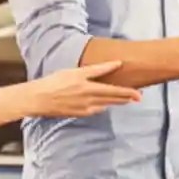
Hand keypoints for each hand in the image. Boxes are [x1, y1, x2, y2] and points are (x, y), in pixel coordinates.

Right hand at [24, 61, 139, 116]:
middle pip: (113, 98)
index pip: (113, 89)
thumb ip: (95, 70)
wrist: (39, 99)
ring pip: (106, 105)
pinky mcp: (80, 113)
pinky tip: (106, 104)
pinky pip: (96, 110)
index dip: (127, 90)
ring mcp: (85, 108)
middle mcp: (89, 99)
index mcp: (88, 87)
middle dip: (127, 97)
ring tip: (129, 99)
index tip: (139, 92)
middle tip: (139, 96)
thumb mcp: (75, 72)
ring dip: (118, 102)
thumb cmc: (55, 82)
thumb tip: (114, 65)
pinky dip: (104, 106)